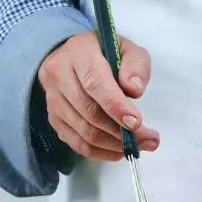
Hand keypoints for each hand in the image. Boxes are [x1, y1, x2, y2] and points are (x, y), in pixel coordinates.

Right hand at [37, 31, 159, 160]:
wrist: (73, 56)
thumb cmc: (105, 52)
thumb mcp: (127, 49)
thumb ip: (136, 66)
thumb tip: (134, 90)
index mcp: (78, 52)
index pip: (94, 83)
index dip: (116, 106)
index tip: (136, 123)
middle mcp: (59, 75)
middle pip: (89, 112)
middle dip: (122, 131)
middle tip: (148, 140)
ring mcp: (53, 99)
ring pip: (84, 131)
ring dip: (114, 144)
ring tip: (138, 145)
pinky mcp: (54, 118)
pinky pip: (77, 143)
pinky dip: (101, 152)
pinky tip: (119, 151)